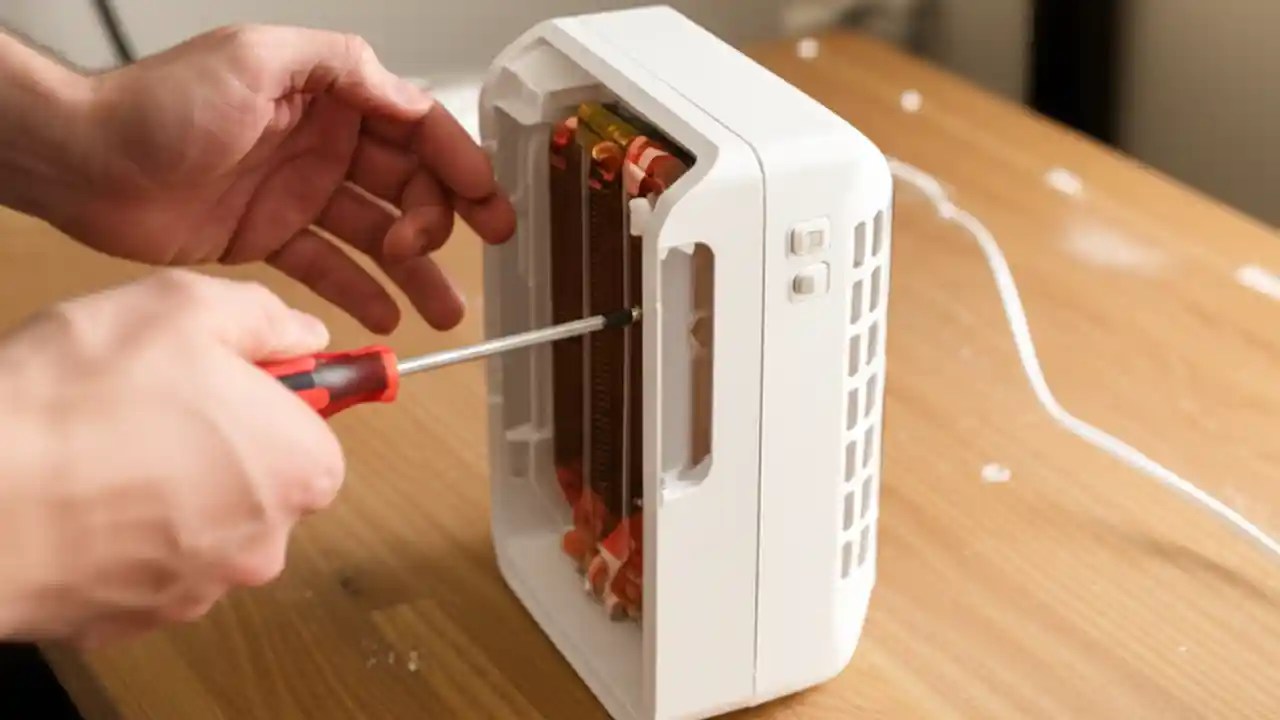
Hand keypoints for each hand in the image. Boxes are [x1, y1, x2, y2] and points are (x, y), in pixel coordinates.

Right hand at [0, 270, 342, 647]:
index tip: (220, 383)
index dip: (269, 406)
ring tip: (97, 451)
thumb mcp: (184, 307)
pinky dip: (113, 539)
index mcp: (301, 470)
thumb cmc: (88, 393)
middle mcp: (266, 545)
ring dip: (162, 496)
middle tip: (146, 407)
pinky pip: (138, 569)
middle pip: (258, 489)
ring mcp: (197, 593)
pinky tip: (71, 501)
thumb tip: (306, 335)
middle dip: (216, 449)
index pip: (313, 439)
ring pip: (198, 531)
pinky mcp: (129, 623)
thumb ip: (265, 318)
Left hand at [26, 25, 514, 333]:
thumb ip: (342, 67)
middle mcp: (320, 146)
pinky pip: (329, 268)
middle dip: (445, 221)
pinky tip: (388, 314)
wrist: (86, 162)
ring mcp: (297, 194)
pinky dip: (360, 293)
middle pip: (407, 187)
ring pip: (376, 236)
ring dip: (417, 270)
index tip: (486, 200)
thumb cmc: (157, 103)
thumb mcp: (256, 57)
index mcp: (327, 98)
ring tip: (447, 309)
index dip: (458, 163)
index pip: (415, 130)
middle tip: (470, 252)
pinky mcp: (269, 238)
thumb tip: (406, 94)